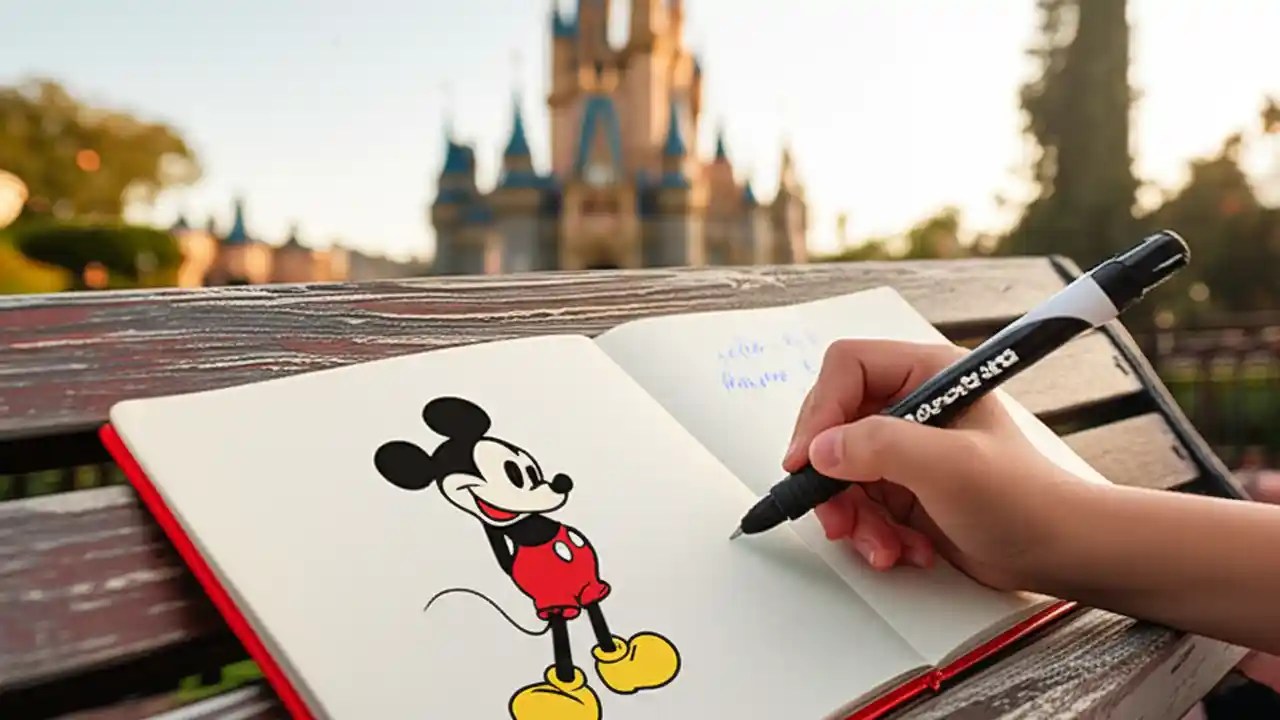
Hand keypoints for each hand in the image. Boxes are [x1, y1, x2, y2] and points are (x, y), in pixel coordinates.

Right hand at [782, 339, 1085, 590]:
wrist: (1058, 553)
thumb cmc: (1024, 499)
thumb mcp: (950, 466)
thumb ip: (880, 447)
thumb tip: (821, 450)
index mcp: (927, 373)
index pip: (846, 368)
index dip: (821, 410)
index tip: (808, 459)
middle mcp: (911, 404)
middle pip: (833, 425)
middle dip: (832, 479)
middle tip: (836, 517)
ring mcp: (905, 448)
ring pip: (840, 473)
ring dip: (855, 517)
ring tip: (884, 546)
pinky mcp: (902, 487)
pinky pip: (858, 504)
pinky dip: (872, 533)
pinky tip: (905, 548)